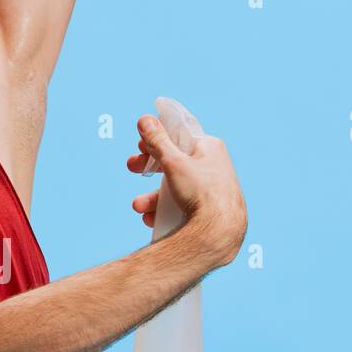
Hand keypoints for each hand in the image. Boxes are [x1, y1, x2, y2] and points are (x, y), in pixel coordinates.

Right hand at [126, 115, 247, 265]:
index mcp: (209, 147)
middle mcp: (213, 165)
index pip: (179, 135)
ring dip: (152, 197)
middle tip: (132, 166)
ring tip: (139, 206)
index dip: (157, 138)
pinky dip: (164, 210)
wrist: (219, 232)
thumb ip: (157, 140)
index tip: (141, 144)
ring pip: (175, 187)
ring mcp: (211, 188)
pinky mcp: (208, 209)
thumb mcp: (173, 162)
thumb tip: (145, 119)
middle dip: (149, 167)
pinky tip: (152, 218)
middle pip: (174, 161)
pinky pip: (182, 205)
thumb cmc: (201, 192)